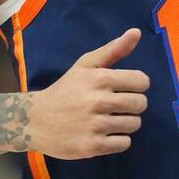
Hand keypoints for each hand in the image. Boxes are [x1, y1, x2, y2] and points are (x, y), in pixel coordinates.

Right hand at [27, 28, 149, 158]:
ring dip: (125, 123)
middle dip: (132, 105)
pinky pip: (124, 143)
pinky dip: (117, 140)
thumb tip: (136, 32)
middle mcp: (98, 101)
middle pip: (141, 104)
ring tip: (107, 120)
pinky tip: (103, 134)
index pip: (142, 82)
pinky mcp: (92, 147)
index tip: (123, 89)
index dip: (136, 86)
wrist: (36, 120)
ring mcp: (95, 125)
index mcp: (99, 78)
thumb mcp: (85, 65)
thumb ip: (113, 50)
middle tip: (115, 106)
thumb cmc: (66, 90)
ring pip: (134, 124)